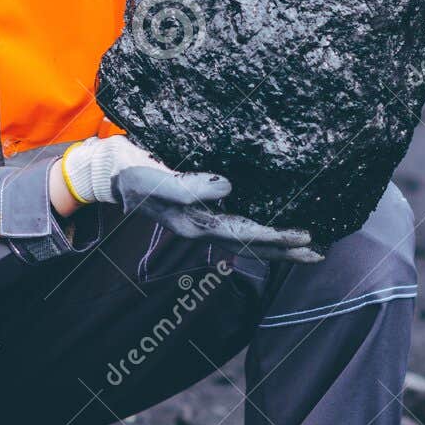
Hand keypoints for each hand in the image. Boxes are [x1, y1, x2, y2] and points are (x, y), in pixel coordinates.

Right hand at [57, 135, 321, 259]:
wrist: (106, 171)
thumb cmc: (129, 173)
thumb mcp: (156, 178)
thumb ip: (189, 186)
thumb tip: (228, 187)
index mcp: (195, 223)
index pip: (246, 234)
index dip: (276, 236)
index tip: (305, 236)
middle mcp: (201, 226)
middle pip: (251, 245)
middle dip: (285, 251)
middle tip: (318, 254)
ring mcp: (199, 219)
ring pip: (245, 237)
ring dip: (275, 244)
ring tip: (303, 246)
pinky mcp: (197, 206)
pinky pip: (235, 222)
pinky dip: (258, 227)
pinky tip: (270, 221)